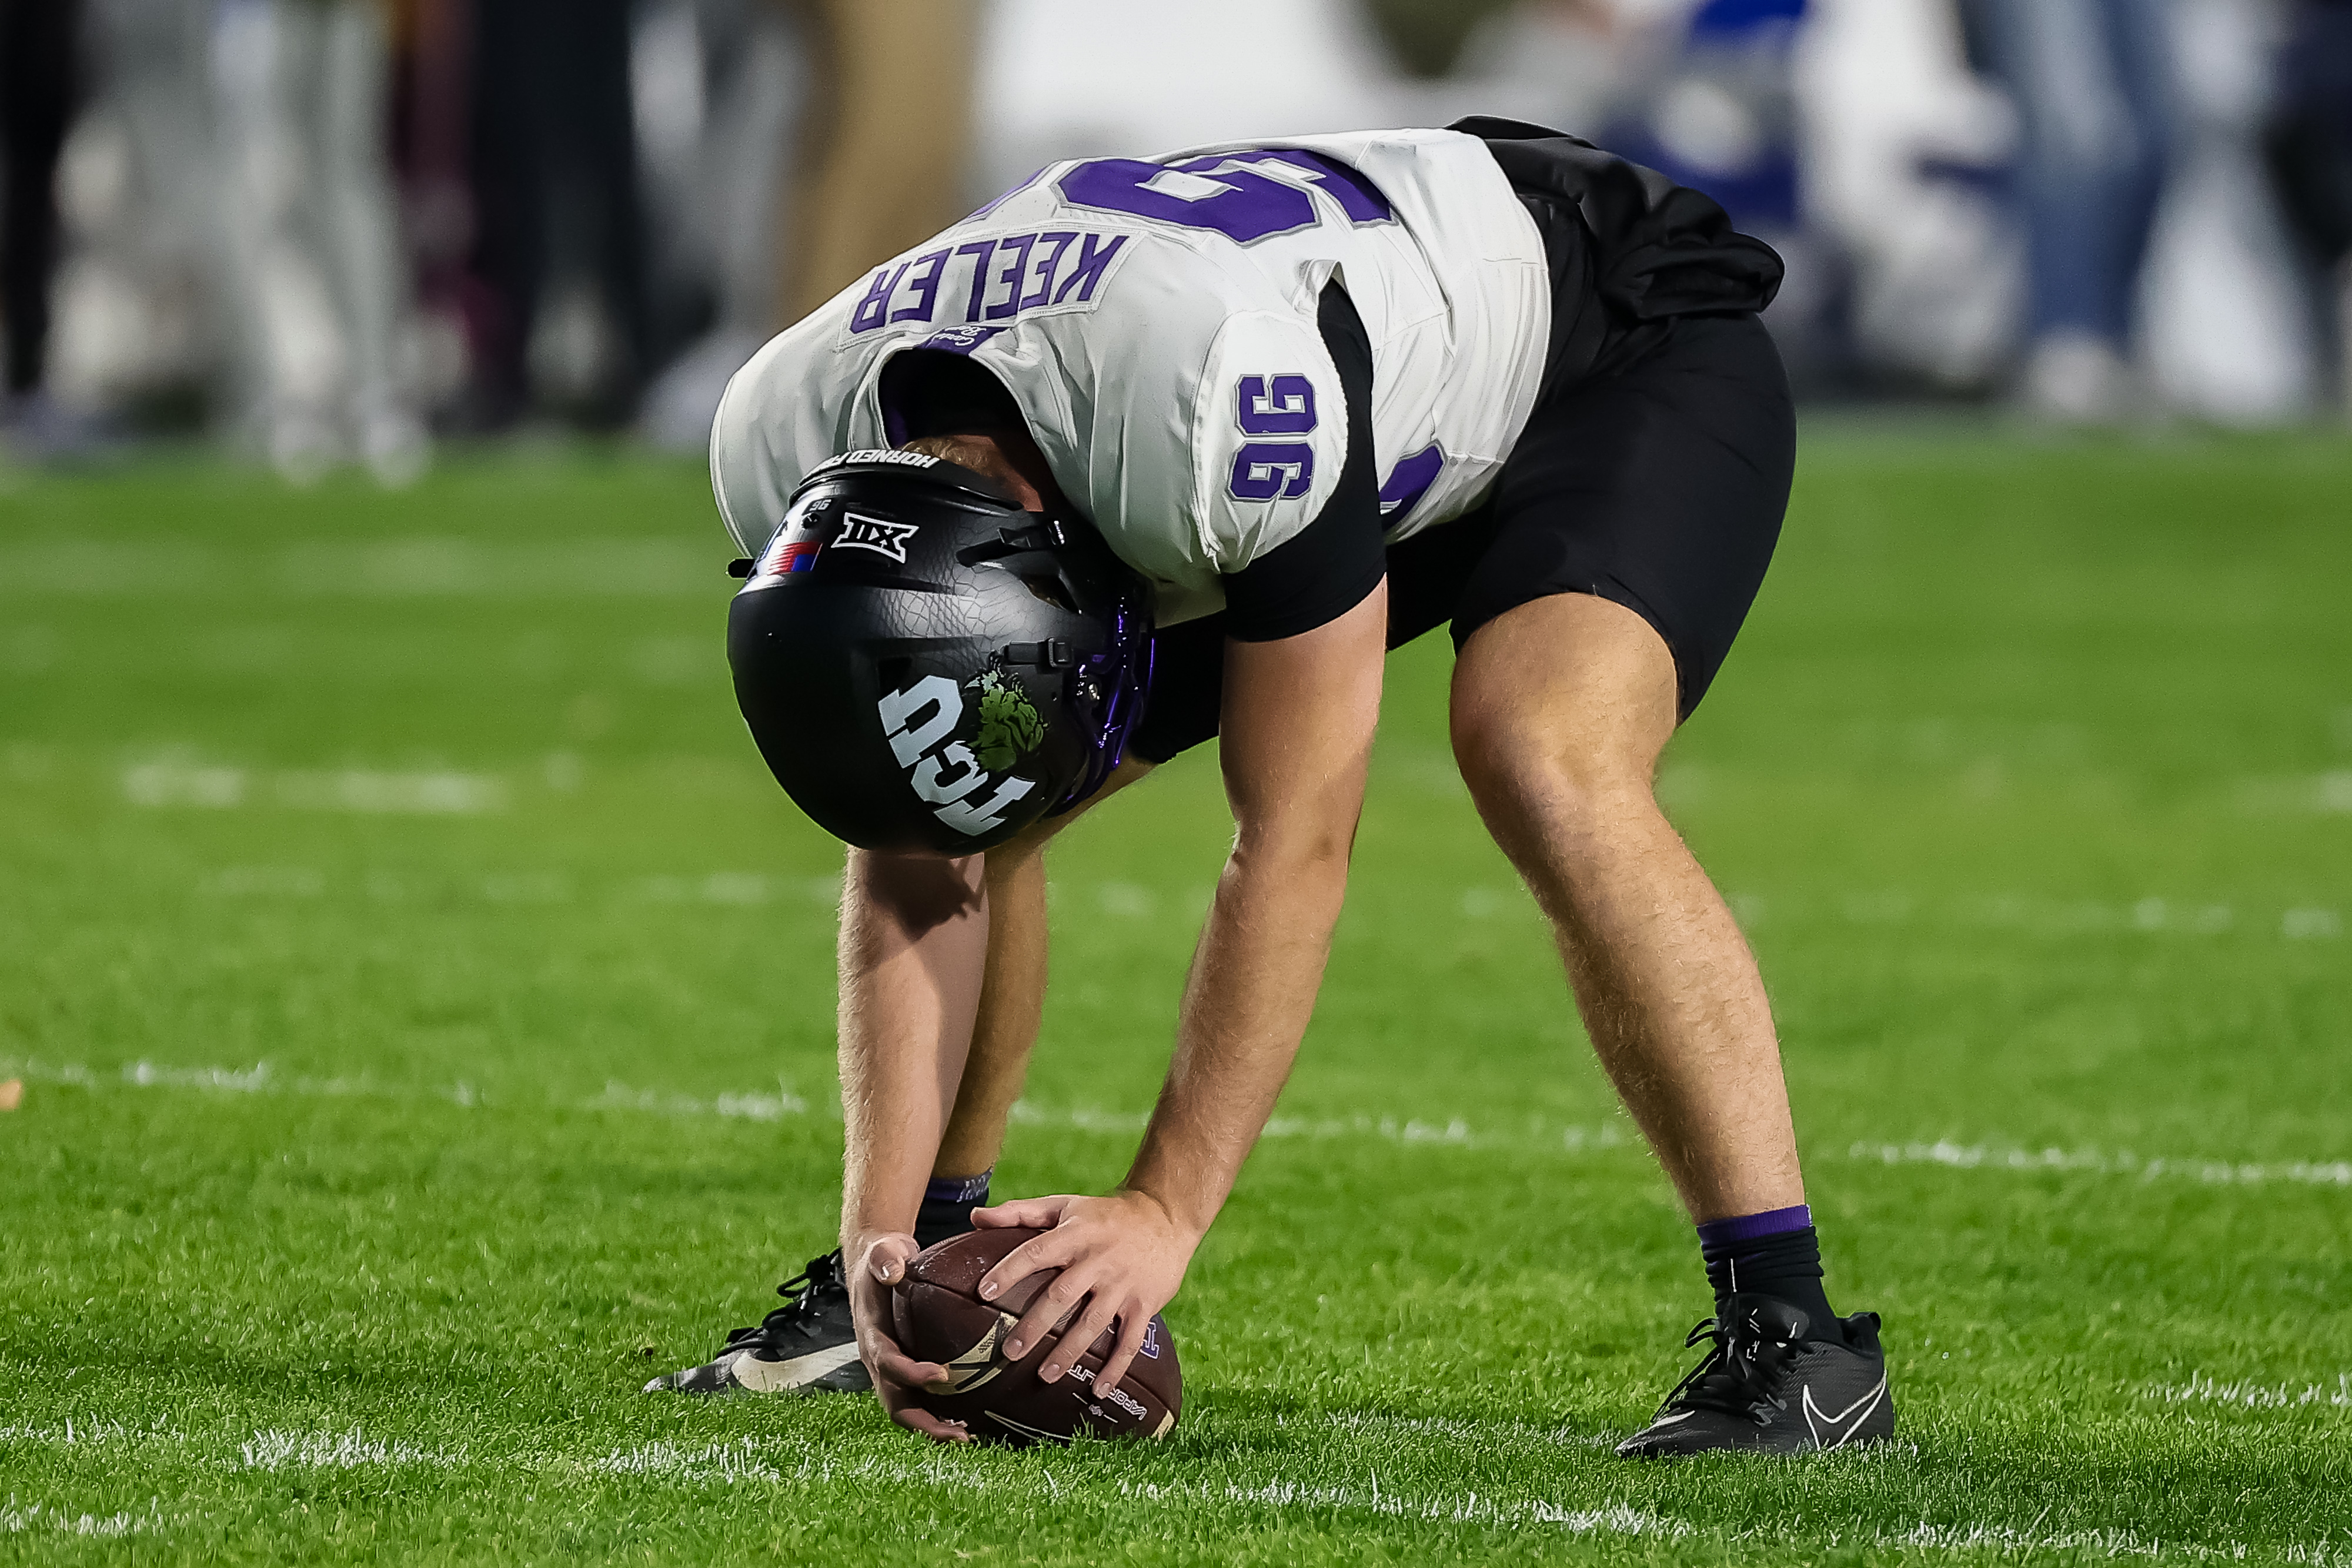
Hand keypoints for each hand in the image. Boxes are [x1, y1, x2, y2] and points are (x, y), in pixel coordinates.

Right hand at [847, 1231, 969, 1442]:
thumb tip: (893, 1269)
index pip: (887, 1361)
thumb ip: (885, 1259)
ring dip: (934, 1427)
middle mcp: (878, 1360)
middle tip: (960, 1435)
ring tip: (968, 1437)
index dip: (911, 1372)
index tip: (942, 1375)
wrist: (876, 1265)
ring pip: (908, 1409)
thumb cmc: (882, 1260)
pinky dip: (940, 1414)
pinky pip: (919, 1400)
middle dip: (925, 1423)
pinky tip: (969, 1420)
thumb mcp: (882, 1253)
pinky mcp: (904, 1370)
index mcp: (871, 1335)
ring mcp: (891, 1369)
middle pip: (896, 1403)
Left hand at [971, 1190, 1197, 1397]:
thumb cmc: (1105, 1214)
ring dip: (1069, 1351)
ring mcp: (1123, 1284)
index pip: (1036, 1252)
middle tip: (1010, 1352)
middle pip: (1062, 1295)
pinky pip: (1130, 1339)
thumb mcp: (1064, 1205)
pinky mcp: (1144, 1302)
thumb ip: (1019, 1213)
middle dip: (1035, 1325)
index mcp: (1075, 1234)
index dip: (1009, 1270)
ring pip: (1093, 1322)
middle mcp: (1098, 1259)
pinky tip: (1098, 1390)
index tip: (982, 1292)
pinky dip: (1116, 1367)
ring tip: (1044, 1376)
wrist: (1165, 1215)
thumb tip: (974, 1218)